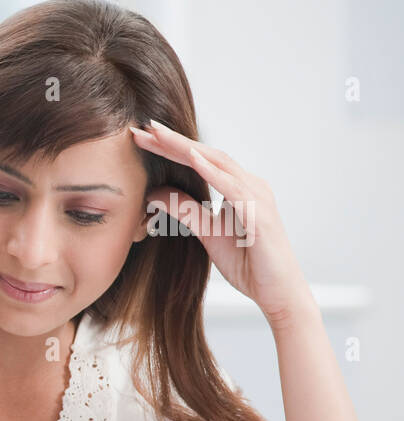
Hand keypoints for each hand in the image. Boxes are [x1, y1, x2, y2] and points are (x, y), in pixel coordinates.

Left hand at [129, 119, 312, 327]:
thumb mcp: (206, 232)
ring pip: (218, 164)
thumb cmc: (248, 262)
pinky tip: (192, 159)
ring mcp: (257, 197)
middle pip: (206, 154)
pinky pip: (233, 188)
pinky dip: (212, 172)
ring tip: (159, 135)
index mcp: (237, 188)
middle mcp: (249, 185)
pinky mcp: (260, 215)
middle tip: (142, 128)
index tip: (141, 137)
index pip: (198, 161)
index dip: (170, 148)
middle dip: (173, 140)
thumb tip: (153, 192)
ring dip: (187, 148)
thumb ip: (184, 210)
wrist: (278, 292)